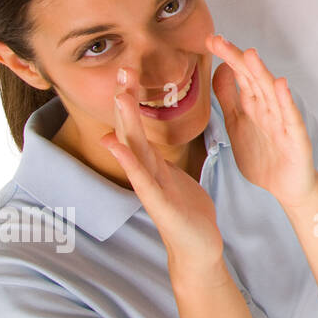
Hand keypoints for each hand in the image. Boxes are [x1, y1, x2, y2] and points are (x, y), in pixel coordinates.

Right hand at [100, 68, 221, 276]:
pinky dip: (129, 162)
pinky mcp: (160, 204)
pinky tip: (118, 147)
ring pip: (134, 150)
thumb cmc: (188, 211)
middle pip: (132, 131)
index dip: (132, 100)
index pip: (139, 126)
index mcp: (155, 164)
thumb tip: (142, 141)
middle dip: (125, 101)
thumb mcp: (174, 176)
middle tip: (121, 70)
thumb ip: (158, 158)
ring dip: (126, 122)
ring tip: (121, 96)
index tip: (129, 70)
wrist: (198, 248)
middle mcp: (148, 172)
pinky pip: (143, 180)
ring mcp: (151, 188)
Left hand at [207, 34, 317, 209]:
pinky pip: (290, 118)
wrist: (288, 188)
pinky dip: (285, 101)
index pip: (239, 77)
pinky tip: (280, 85)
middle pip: (252, 80)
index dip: (226, 59)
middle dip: (237, 60)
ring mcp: (283, 122)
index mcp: (253, 106)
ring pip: (270, 94)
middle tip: (220, 40)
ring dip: (260, 73)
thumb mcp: (238, 125)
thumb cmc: (265, 156)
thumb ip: (229, 99)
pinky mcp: (295, 139)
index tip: (210, 40)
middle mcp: (268, 109)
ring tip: (249, 54)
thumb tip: (220, 70)